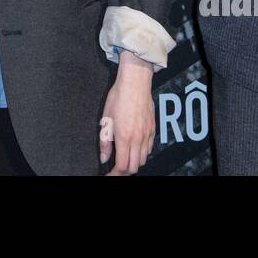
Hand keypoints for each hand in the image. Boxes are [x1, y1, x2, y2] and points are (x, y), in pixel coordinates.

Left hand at [100, 50, 155, 174]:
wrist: (135, 83)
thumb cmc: (118, 98)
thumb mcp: (105, 119)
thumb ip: (105, 141)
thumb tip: (104, 158)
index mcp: (124, 138)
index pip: (122, 167)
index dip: (114, 174)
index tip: (108, 174)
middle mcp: (138, 139)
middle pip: (134, 167)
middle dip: (124, 171)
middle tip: (115, 168)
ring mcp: (147, 134)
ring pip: (143, 159)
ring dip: (133, 163)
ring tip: (124, 158)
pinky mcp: (153, 129)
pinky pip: (149, 149)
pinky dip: (142, 153)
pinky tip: (134, 147)